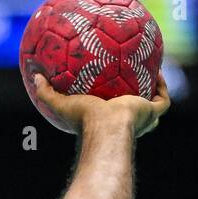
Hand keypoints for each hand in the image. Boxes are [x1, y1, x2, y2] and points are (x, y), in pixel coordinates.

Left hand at [32, 71, 169, 138]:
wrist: (106, 126)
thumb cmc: (83, 119)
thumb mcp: (60, 104)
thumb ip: (46, 93)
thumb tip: (35, 77)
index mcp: (105, 122)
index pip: (108, 112)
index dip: (109, 100)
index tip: (106, 84)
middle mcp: (125, 122)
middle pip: (132, 111)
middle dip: (134, 98)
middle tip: (133, 78)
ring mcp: (141, 118)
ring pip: (152, 105)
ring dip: (153, 92)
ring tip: (151, 73)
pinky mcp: (152, 112)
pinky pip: (162, 98)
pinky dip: (162, 86)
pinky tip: (158, 71)